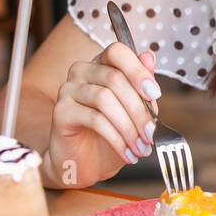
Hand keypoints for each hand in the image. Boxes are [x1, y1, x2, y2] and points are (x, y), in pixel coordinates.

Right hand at [43, 43, 161, 188]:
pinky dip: (116, 138)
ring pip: (104, 98)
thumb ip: (141, 85)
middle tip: (151, 133)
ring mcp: (68, 89)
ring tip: (141, 146)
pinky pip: (94, 119)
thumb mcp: (134, 110)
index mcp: (101, 64)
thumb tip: (149, 57)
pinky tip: (126, 152)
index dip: (138, 70)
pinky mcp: (61, 111)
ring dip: (128, 126)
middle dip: (139, 110)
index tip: (155, 94)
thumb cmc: (111, 135)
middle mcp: (82, 71)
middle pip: (115, 78)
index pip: (117, 51)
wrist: (86, 164)